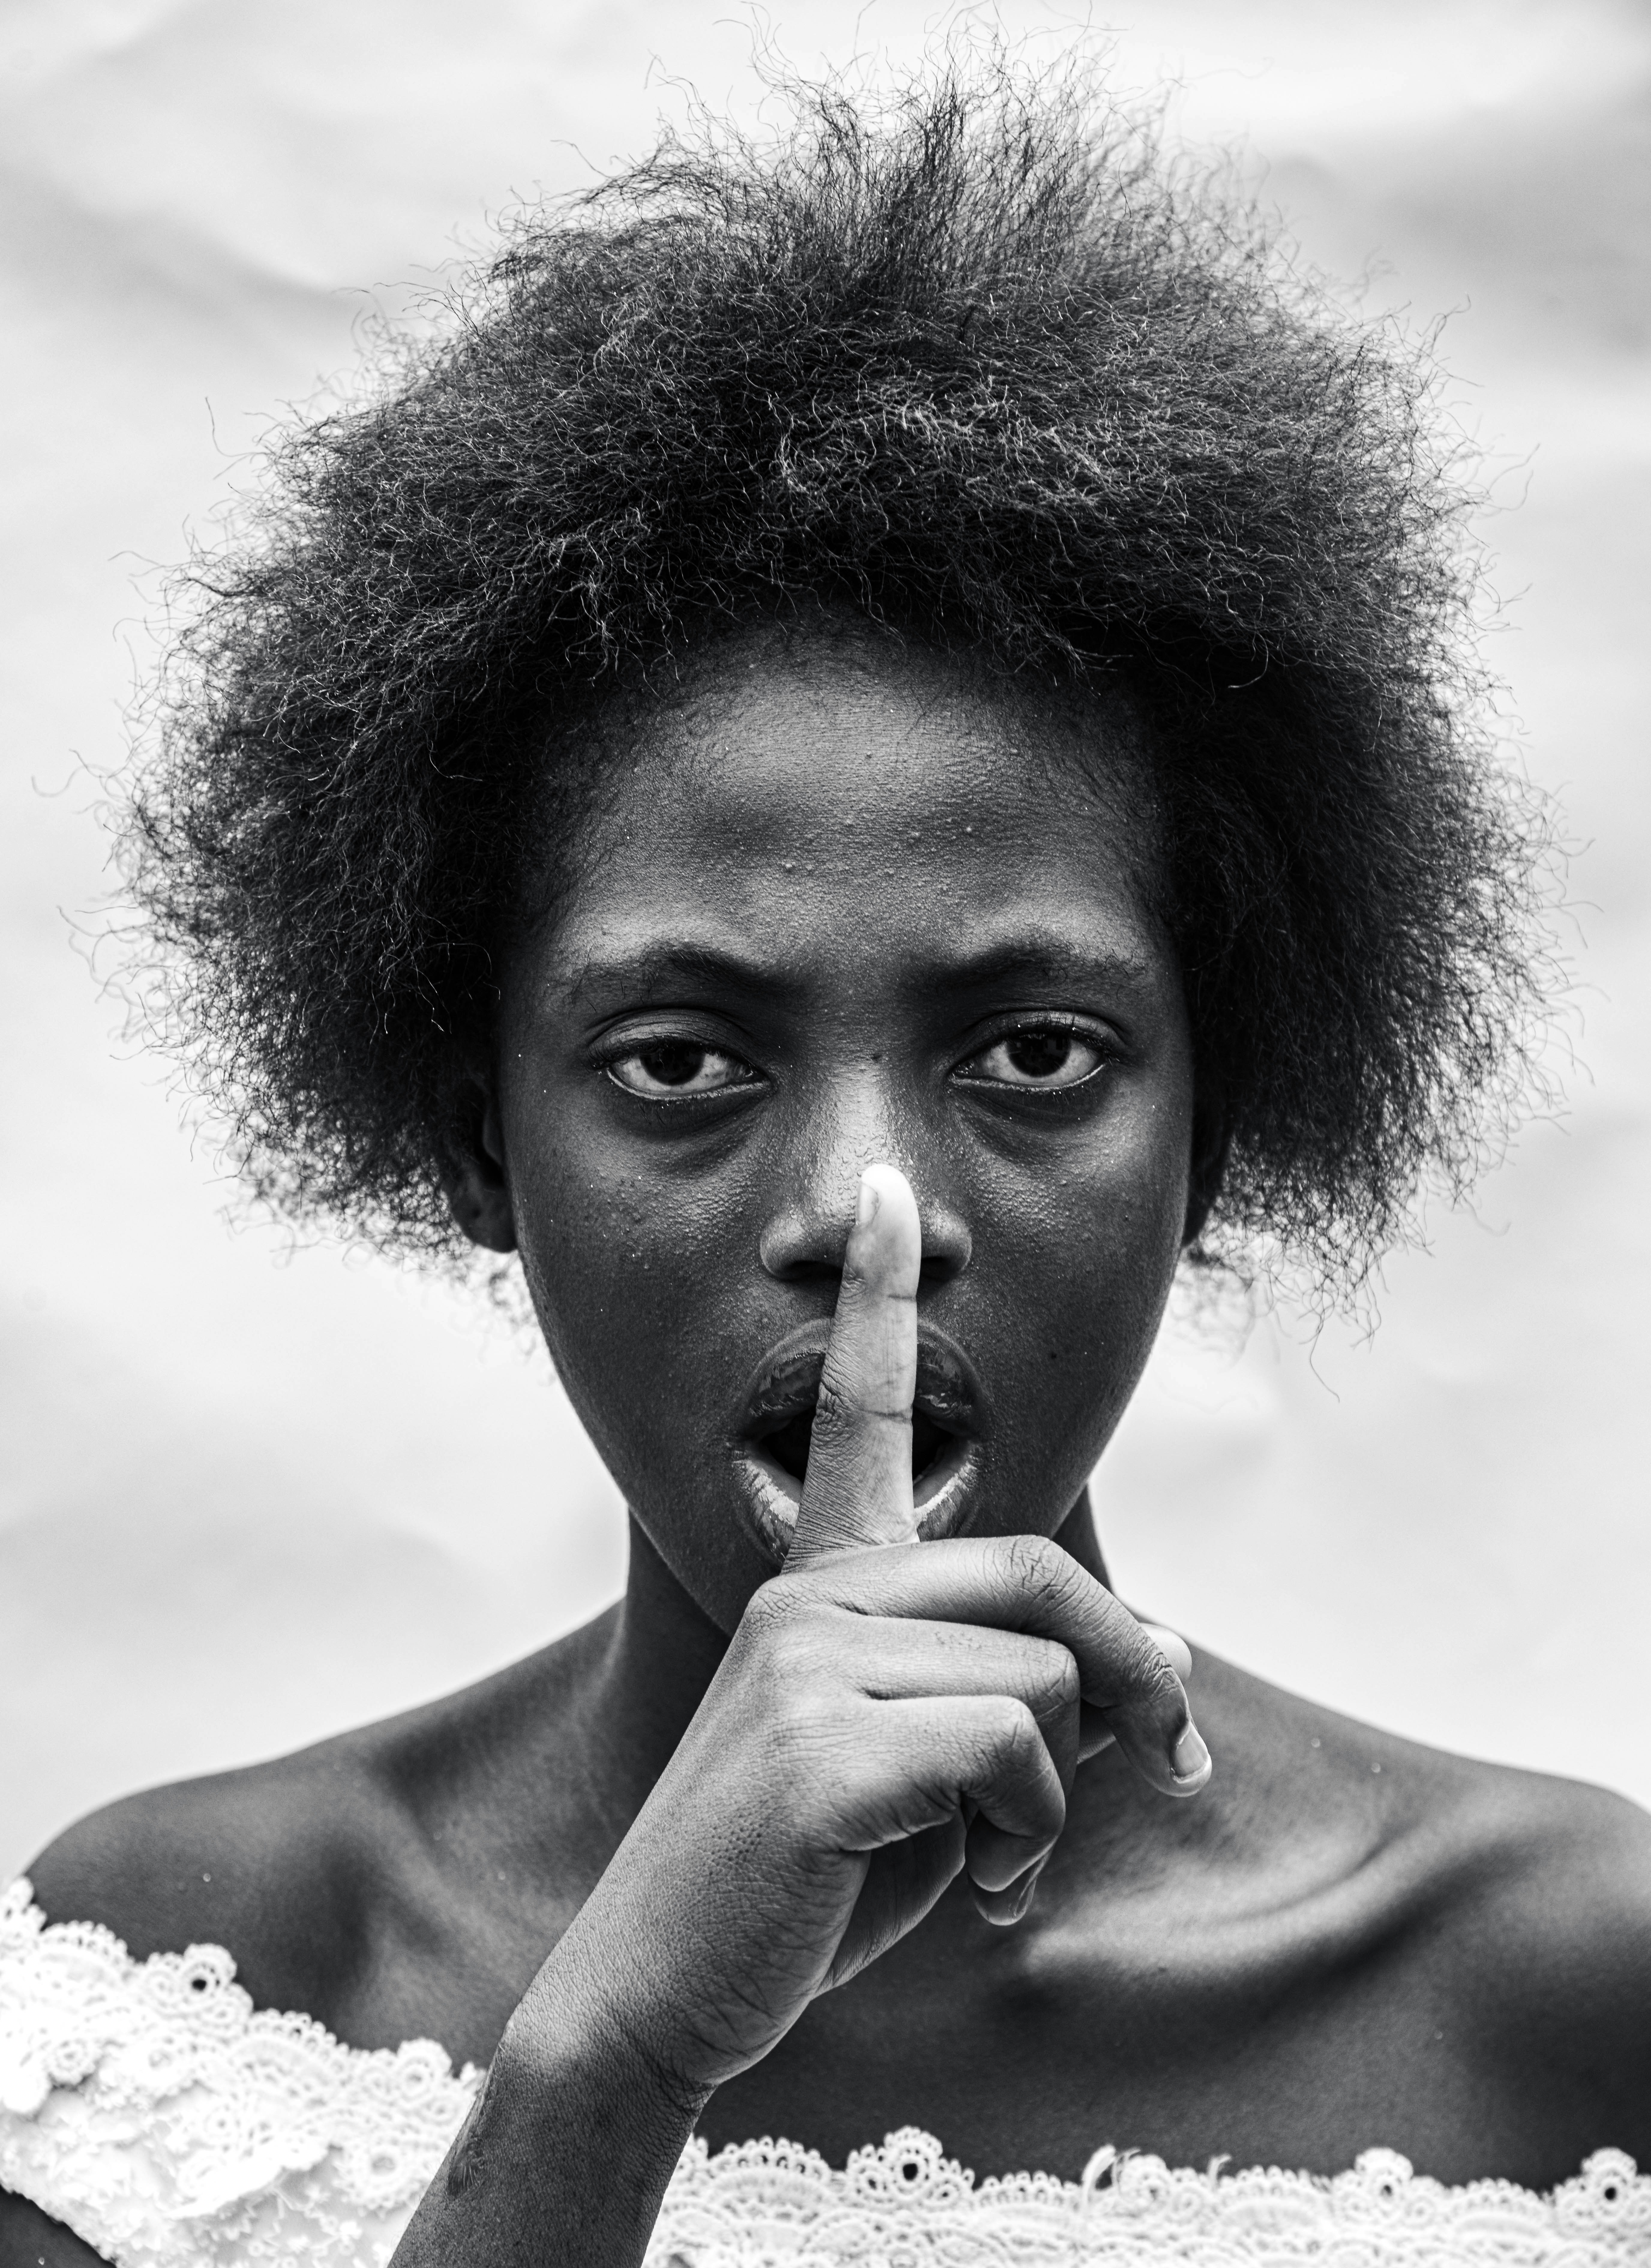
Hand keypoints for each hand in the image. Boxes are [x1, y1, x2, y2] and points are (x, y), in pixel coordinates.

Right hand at [541, 1162, 1211, 2101]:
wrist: (668, 1992)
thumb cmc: (809, 1884)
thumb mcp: (933, 1779)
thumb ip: (1026, 1700)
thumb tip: (1164, 1662)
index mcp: (820, 1584)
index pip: (856, 1412)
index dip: (878, 1297)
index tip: (889, 1197)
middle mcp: (808, 1595)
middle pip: (1036, 1575)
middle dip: (1133, 1673)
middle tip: (1176, 1760)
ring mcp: (805, 1659)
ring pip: (1041, 1681)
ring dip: (1056, 1793)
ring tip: (995, 1860)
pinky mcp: (819, 1744)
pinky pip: (1012, 1754)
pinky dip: (1026, 1835)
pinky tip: (976, 1890)